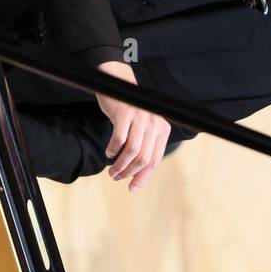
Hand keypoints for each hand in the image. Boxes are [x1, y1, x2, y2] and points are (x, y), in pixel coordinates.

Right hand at [93, 60, 171, 191]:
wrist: (117, 82)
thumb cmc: (128, 110)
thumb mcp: (141, 128)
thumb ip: (144, 146)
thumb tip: (138, 174)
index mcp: (162, 130)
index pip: (155, 160)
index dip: (143, 177)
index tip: (132, 188)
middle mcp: (154, 124)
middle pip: (143, 159)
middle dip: (129, 173)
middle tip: (116, 177)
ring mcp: (140, 118)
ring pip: (132, 152)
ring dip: (120, 165)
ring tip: (111, 171)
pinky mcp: (125, 113)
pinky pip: (119, 139)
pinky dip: (112, 149)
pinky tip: (108, 152)